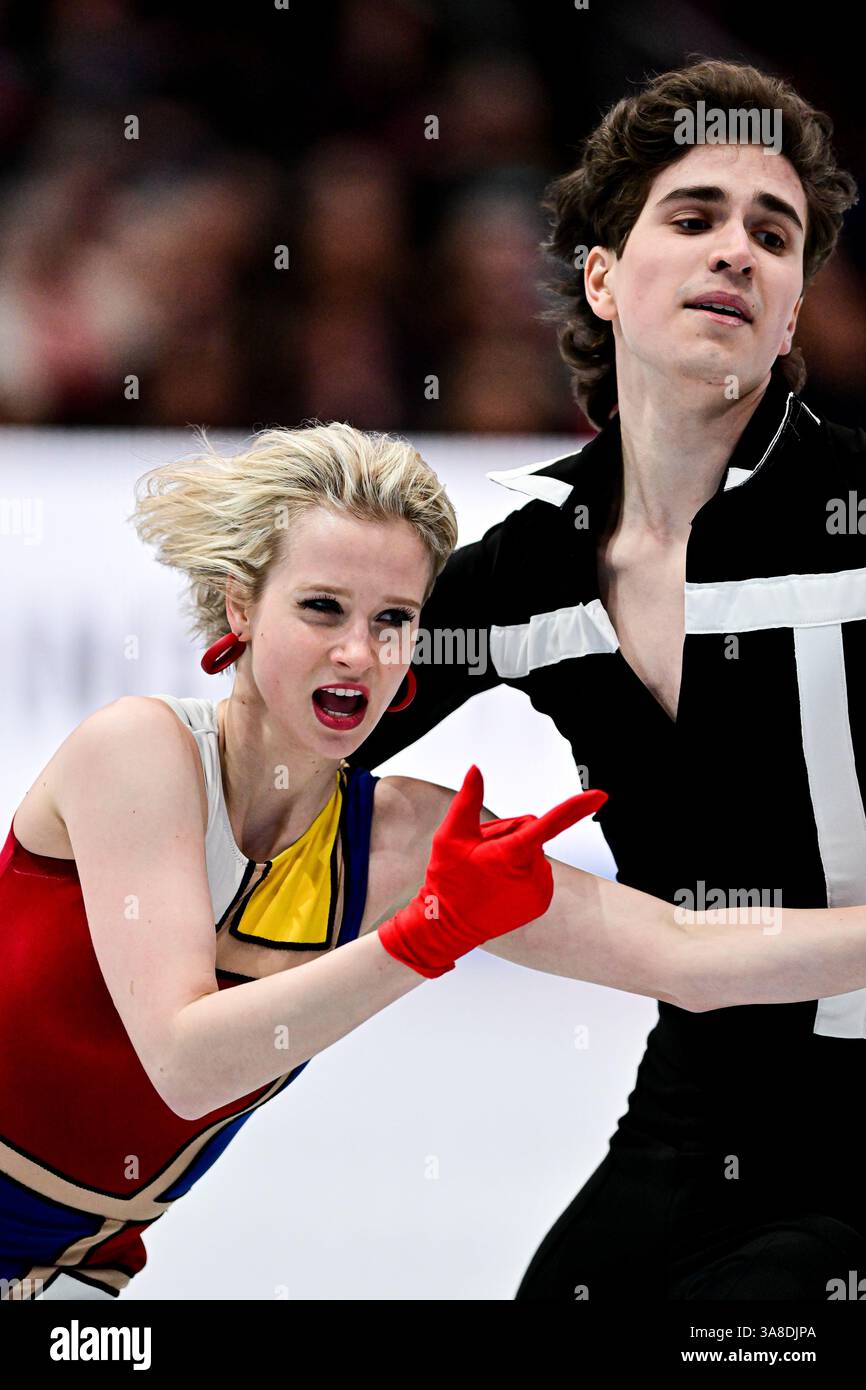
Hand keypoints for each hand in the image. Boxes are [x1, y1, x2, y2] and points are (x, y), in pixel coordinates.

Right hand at [377, 764, 607, 977]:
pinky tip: (500, 884)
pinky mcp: (542, 902)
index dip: (576, 807)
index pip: (550, 823)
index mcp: (512, 854)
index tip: (601, 796)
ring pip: (534, 852)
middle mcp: (533, 873)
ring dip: (515, 854)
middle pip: (532, 831)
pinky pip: (538, 871)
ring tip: (489, 873)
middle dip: (510, 834)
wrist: (448, 926)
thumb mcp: (450, 837)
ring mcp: (540, 890)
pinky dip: (522, 872)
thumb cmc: (447, 878)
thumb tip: (475, 769)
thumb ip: (467, 800)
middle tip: (482, 854)